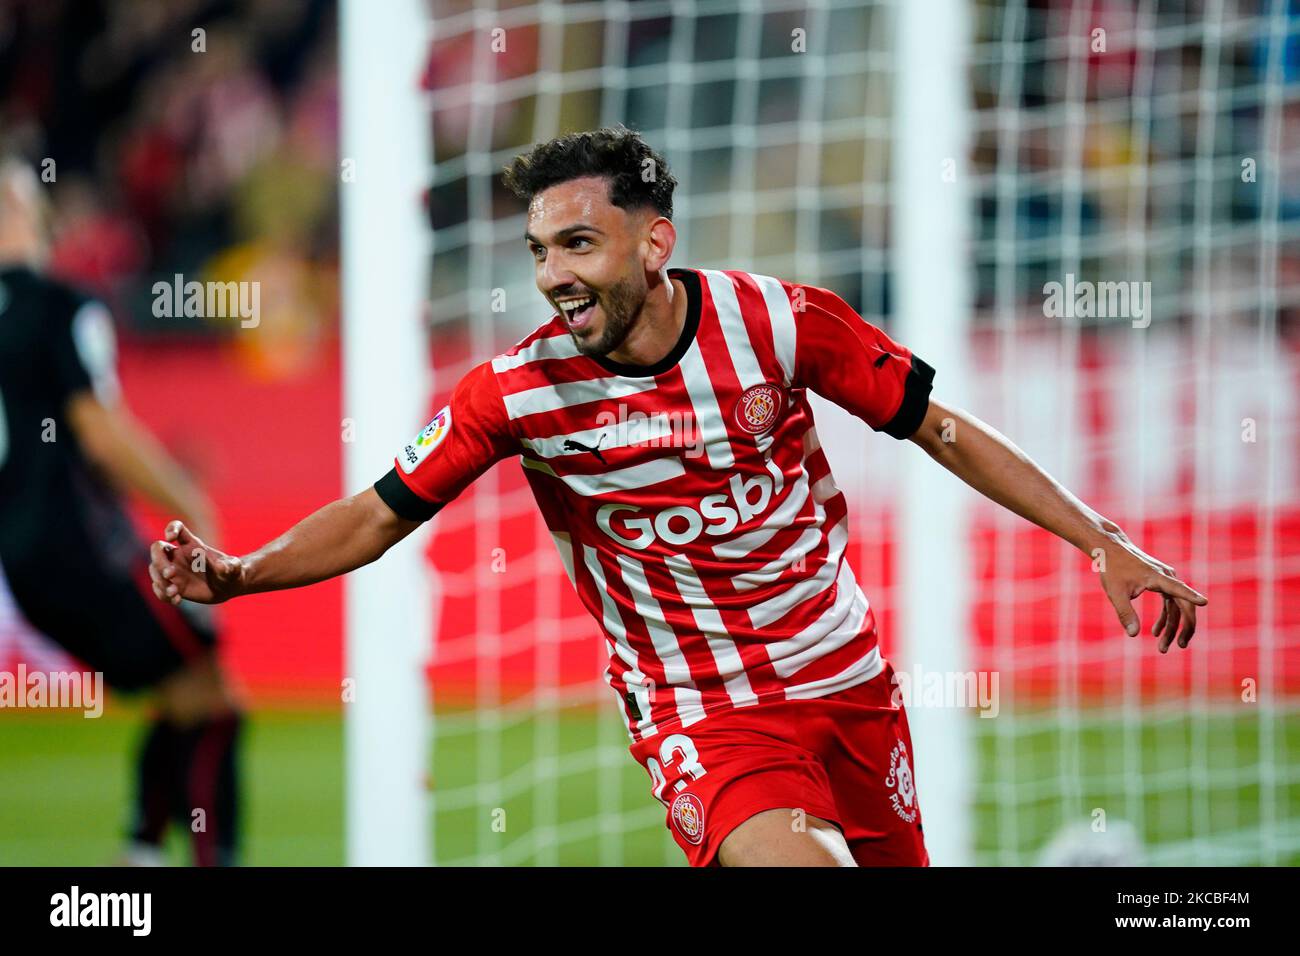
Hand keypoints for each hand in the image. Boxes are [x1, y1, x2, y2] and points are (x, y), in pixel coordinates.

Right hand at [148, 520, 244, 605]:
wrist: (227, 587)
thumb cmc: (231, 572)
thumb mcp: (233, 568)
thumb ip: (230, 566)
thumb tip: (222, 567)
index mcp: (193, 544)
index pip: (177, 528)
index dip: (171, 529)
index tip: (171, 537)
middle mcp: (179, 555)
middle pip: (157, 549)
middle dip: (160, 561)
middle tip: (171, 574)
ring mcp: (174, 570)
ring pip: (154, 570)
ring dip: (160, 581)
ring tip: (174, 592)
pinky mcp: (173, 585)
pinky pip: (159, 588)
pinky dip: (163, 594)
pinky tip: (177, 600)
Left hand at [1094, 524, 1206, 652]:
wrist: (1111, 549)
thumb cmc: (1112, 569)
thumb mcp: (1115, 593)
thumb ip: (1125, 613)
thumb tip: (1133, 634)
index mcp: (1158, 577)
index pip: (1178, 589)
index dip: (1192, 596)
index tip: (1204, 602)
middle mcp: (1166, 577)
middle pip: (1184, 604)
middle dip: (1184, 626)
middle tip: (1180, 646)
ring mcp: (1165, 579)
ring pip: (1177, 606)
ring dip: (1173, 626)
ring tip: (1163, 646)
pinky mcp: (1161, 582)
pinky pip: (1170, 602)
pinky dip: (1166, 617)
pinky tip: (1156, 631)